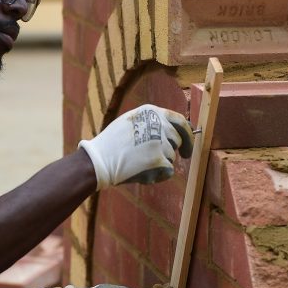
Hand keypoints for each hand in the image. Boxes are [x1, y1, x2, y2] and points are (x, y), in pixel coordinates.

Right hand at [78, 104, 192, 188]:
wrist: (99, 159)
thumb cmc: (113, 143)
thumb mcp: (133, 121)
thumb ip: (153, 122)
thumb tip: (177, 130)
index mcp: (152, 112)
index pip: (180, 121)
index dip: (188, 134)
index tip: (186, 145)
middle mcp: (158, 124)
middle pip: (178, 140)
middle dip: (171, 150)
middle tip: (160, 160)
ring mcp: (160, 141)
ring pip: (172, 156)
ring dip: (161, 163)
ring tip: (139, 163)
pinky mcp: (159, 159)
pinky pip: (168, 170)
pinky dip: (159, 175)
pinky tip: (142, 172)